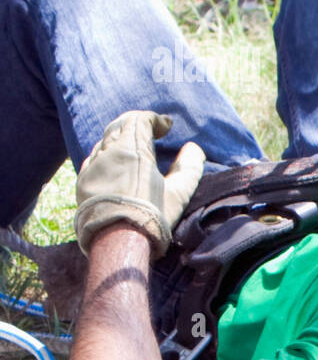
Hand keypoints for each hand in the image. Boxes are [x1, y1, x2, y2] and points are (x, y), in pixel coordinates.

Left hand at [75, 111, 205, 258]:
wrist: (118, 240)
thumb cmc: (153, 214)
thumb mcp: (180, 192)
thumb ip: (190, 167)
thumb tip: (193, 148)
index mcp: (132, 150)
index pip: (139, 120)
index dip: (154, 119)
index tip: (166, 126)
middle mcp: (108, 153)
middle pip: (118, 125)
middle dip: (135, 123)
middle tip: (150, 130)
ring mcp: (92, 167)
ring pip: (103, 141)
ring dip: (120, 137)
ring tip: (133, 146)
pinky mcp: (83, 181)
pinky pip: (92, 158)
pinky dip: (105, 153)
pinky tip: (113, 162)